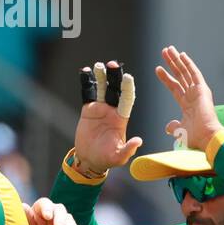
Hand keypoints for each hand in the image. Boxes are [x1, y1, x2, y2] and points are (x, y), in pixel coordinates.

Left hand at [25, 197, 83, 224]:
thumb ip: (27, 218)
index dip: (47, 208)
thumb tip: (23, 206)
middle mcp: (55, 213)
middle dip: (60, 219)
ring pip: (70, 221)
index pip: (45, 203)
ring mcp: (66, 223)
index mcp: (42, 210)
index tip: (47, 216)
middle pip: (60, 210)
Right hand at [72, 60, 140, 175]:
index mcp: (121, 118)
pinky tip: (84, 72)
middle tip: (113, 65)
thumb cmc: (106, 159)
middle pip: (115, 89)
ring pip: (101, 88)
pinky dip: (86, 83)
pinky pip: (87, 94)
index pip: (127, 99)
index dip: (127, 88)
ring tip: (98, 66)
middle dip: (115, 77)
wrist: (90, 160)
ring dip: (100, 76)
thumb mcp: (119, 157)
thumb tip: (139, 141)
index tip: (127, 78)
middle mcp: (112, 110)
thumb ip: (128, 149)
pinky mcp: (88, 110)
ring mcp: (100, 109)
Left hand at [155, 45, 222, 152]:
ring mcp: (198, 91)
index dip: (166, 77)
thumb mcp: (180, 131)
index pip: (174, 86)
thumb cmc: (196, 137)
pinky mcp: (202, 89)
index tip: (158, 69)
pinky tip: (182, 55)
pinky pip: (194, 74)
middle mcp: (193, 94)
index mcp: (188, 103)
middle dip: (171, 63)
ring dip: (176, 60)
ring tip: (168, 50)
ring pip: (185, 71)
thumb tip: (168, 126)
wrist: (206, 138)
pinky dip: (188, 64)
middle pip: (180, 75)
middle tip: (164, 52)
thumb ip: (174, 127)